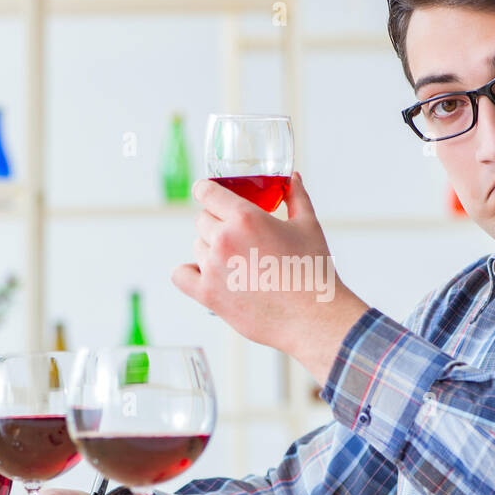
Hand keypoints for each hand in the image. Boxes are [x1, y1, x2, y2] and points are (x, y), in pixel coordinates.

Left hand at [171, 172, 369, 383]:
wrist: (313, 316)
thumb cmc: (313, 270)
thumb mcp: (308, 225)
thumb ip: (296, 196)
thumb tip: (292, 178)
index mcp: (245, 217)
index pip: (206, 191)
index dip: (207, 190)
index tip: (209, 194)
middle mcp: (224, 239)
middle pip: (201, 220)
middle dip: (217, 223)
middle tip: (238, 236)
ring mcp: (213, 268)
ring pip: (196, 246)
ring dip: (210, 249)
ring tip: (235, 260)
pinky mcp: (209, 295)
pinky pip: (181, 275)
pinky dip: (189, 272)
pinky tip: (205, 274)